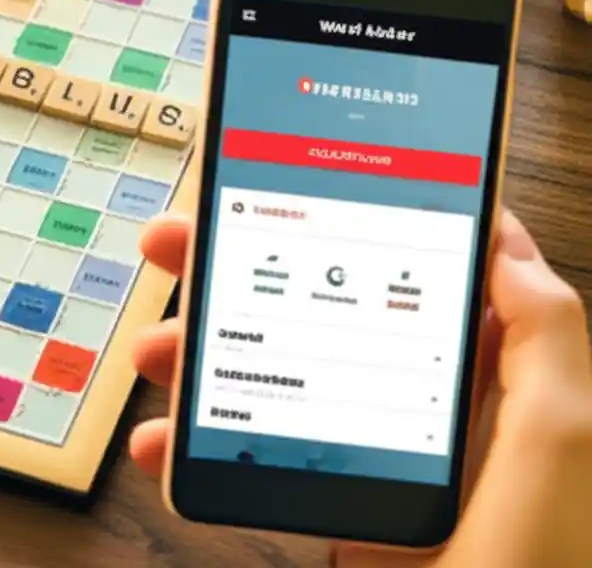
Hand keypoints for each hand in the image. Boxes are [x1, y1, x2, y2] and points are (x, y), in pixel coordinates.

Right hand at [129, 210, 591, 566]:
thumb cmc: (532, 566)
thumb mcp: (559, 445)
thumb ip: (545, 342)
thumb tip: (509, 245)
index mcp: (484, 378)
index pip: (413, 271)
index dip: (351, 217)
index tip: (285, 180)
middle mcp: (418, 403)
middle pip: (317, 310)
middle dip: (238, 273)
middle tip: (178, 244)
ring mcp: (365, 450)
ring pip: (270, 375)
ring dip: (201, 356)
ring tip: (156, 348)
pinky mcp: (324, 498)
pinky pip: (250, 453)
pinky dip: (196, 444)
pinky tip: (162, 441)